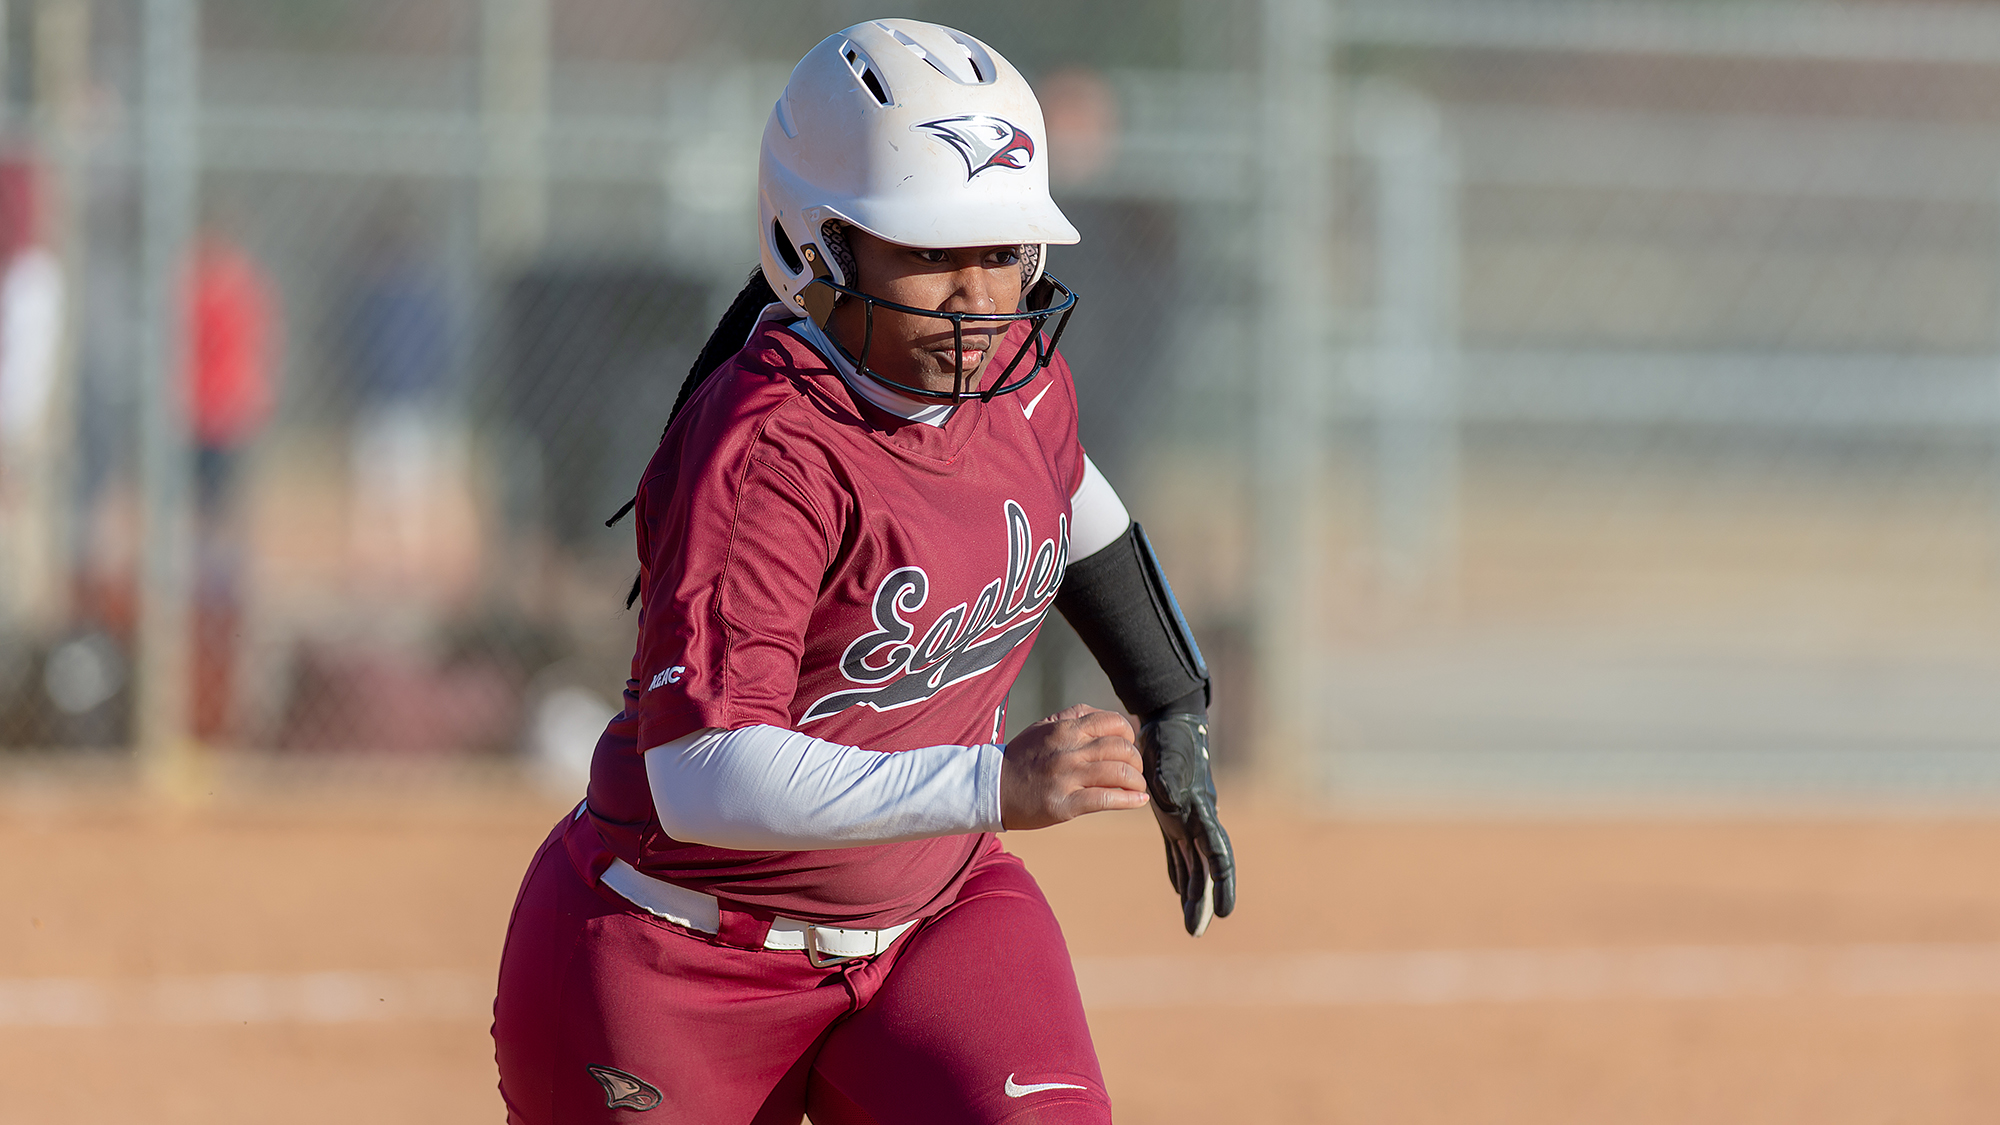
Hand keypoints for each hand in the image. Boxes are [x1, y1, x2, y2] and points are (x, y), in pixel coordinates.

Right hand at [1000, 705, 1148, 829]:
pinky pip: (1106, 799)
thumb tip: (1108, 719)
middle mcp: (1068, 751)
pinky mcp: (1065, 804)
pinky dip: (1129, 800)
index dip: (1129, 734)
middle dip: (1136, 760)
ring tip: (1137, 787)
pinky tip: (1138, 800)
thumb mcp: (1044, 728)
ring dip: (1136, 781)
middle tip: (1135, 770)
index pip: (1113, 723)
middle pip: (1121, 749)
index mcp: (1065, 730)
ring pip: (1119, 773)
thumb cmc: (1021, 758)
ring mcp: (1067, 777)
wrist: (991, 787)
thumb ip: (1074, 718)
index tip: (1128, 746)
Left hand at [1139, 711, 1234, 936]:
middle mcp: (1200, 821)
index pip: (1217, 854)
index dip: (1222, 883)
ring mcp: (1189, 821)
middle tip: (1196, 931)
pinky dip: (1179, 872)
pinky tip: (1178, 892)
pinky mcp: (1174, 818)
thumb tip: (1169, 797)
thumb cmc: (1170, 739)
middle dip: (1203, 900)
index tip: (1223, 910)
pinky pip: (1180, 852)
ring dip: (1192, 895)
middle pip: (1206, 869)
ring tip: (1190, 926)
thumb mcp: (1167, 755)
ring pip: (1194, 866)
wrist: (1170, 723)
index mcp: (1201, 811)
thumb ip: (1168, 775)